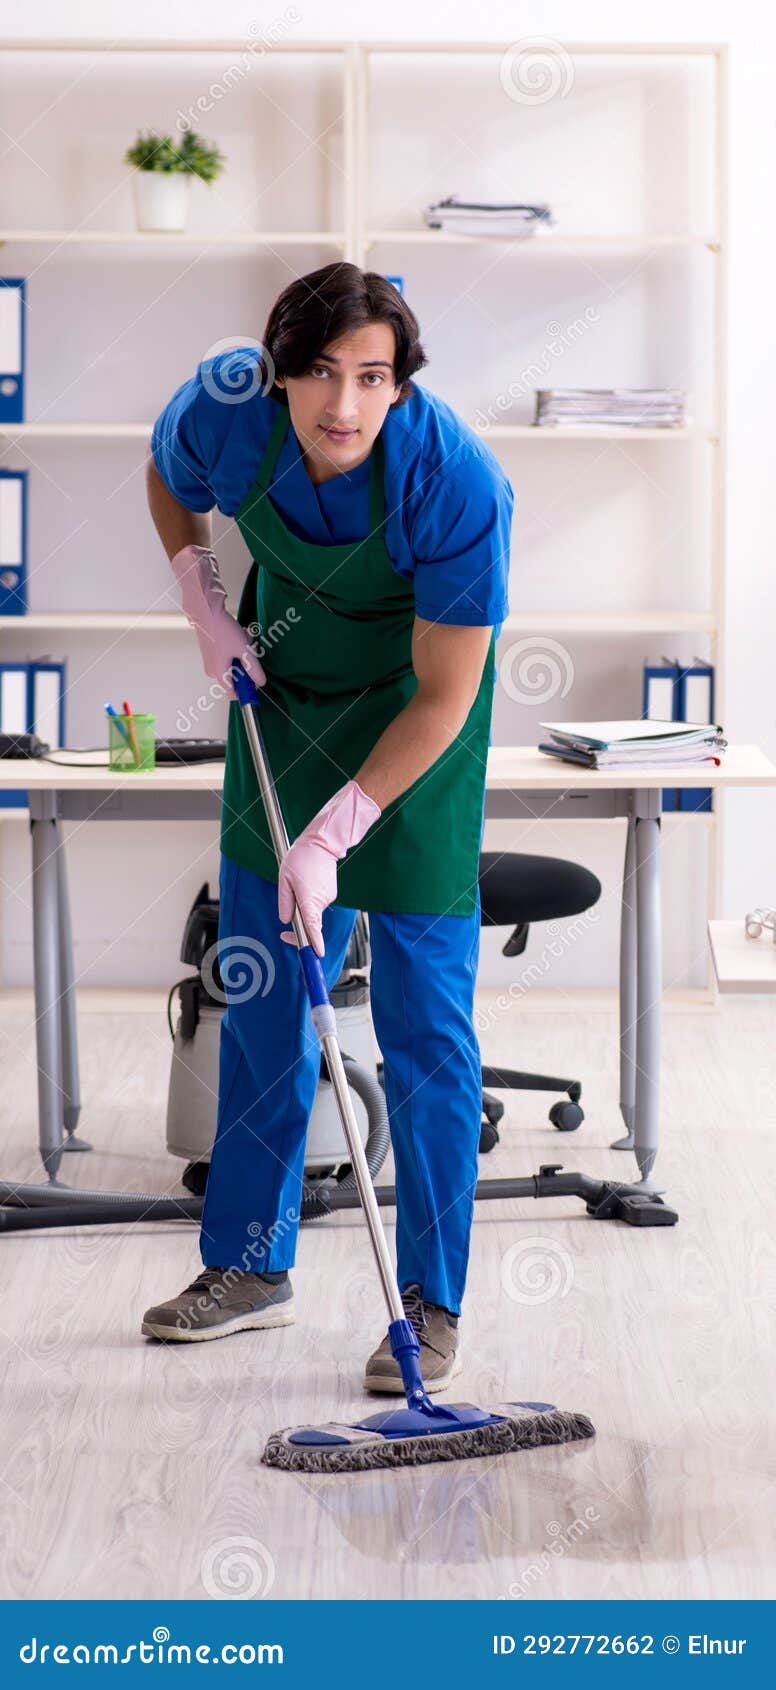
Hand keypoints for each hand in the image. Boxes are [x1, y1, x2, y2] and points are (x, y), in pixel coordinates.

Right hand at [171, 543, 265, 700]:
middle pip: (235, 676)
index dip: (246, 692)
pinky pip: (229, 654)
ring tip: (245, 638)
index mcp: (219, 673)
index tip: (255, 684)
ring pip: (234, 663)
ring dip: (243, 653)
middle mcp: (213, 670)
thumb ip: (254, 668)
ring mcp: (211, 660)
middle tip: (251, 652)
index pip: (233, 694)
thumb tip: (261, 682)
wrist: (205, 610)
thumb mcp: (244, 650)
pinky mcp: (212, 650)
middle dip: (246, 665)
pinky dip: (236, 647)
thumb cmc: (220, 629)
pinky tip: (240, 634)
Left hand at [277, 779, 380, 956]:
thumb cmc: (301, 858)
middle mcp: (321, 902)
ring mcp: (328, 898)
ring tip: (296, 886)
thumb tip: (286, 920)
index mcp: (309, 899)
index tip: (317, 955)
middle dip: (298, 925)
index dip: (314, 943)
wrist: (322, 842)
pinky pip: (317, 904)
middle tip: (285, 932)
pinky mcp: (330, 894)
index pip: (313, 927)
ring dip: (303, 907)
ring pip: (313, 912)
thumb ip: (284, 902)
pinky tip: (306, 884)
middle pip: (310, 923)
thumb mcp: (284, 879)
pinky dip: (310, 900)